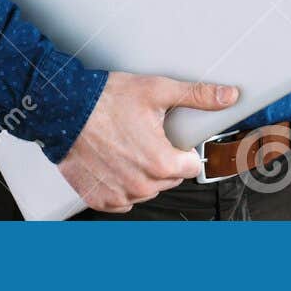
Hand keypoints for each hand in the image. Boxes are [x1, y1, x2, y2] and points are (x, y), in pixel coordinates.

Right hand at [58, 72, 238, 213]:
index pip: (191, 167)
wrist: (63, 109)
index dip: (183, 149)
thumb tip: (227, 96)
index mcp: (162, 164)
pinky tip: (112, 160)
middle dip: (161, 159)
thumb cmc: (105, 100)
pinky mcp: (100, 199)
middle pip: (168, 178)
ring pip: (146, 189)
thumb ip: (197, 96)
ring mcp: (120, 195)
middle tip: (142, 135)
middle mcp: (142, 186)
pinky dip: (119, 182)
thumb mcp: (156, 90)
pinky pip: (122, 198)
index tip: (171, 138)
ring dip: (140, 172)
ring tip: (124, 145)